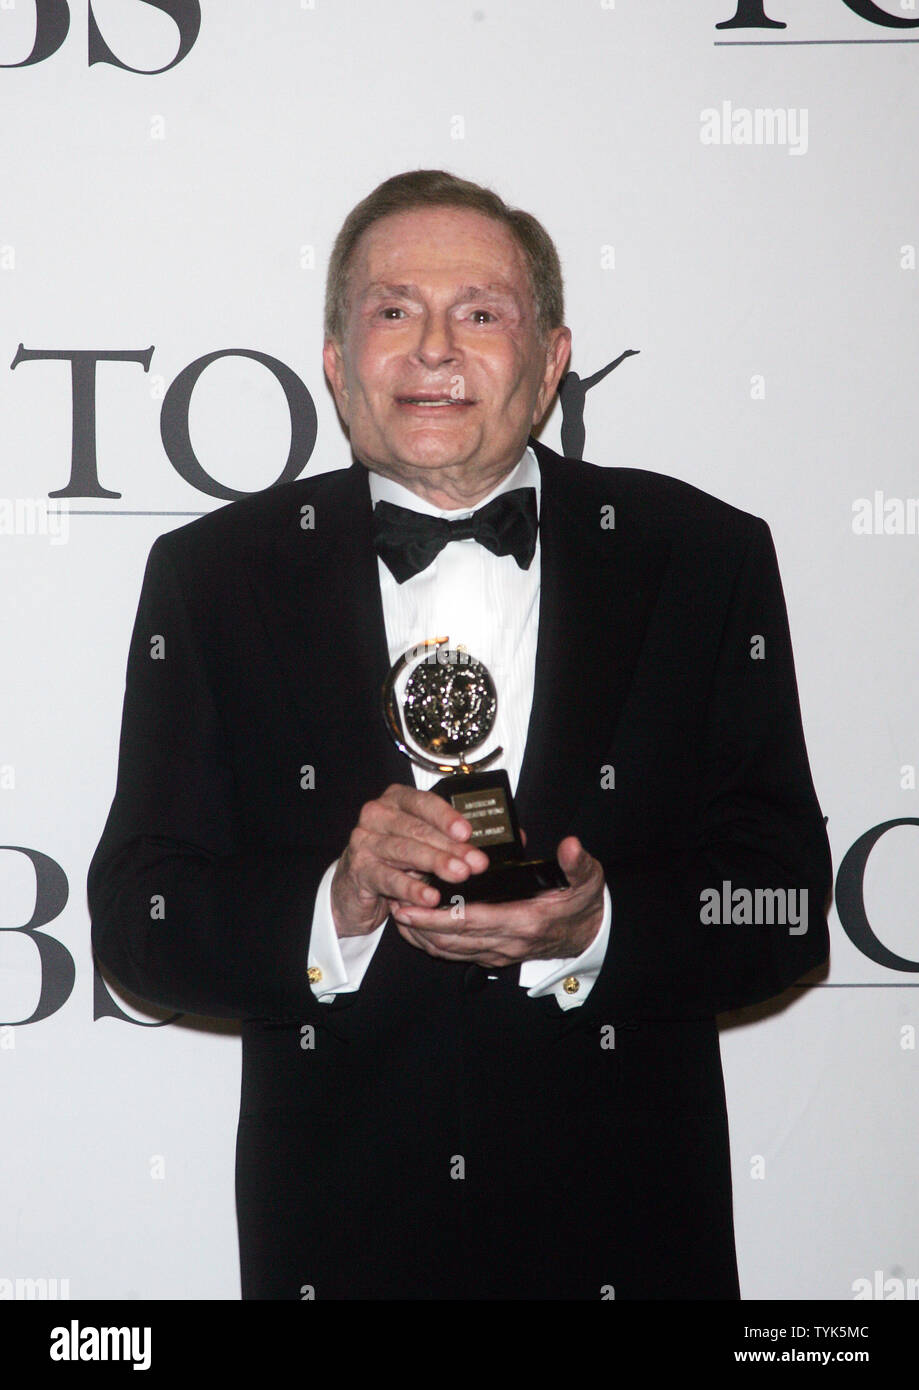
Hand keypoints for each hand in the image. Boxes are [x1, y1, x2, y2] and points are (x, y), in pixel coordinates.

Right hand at [330, 784, 489, 937]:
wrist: (353, 887)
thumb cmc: (392, 859)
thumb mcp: (417, 842)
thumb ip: (441, 839)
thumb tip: (476, 852)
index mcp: (395, 800)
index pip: (424, 802)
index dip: (447, 817)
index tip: (467, 833)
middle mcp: (377, 815)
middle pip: (417, 828)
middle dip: (450, 846)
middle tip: (474, 862)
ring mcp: (364, 841)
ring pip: (404, 850)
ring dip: (435, 863)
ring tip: (459, 874)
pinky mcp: (359, 870)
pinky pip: (389, 878)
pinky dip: (412, 889)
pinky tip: (430, 897)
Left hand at [390, 836, 605, 967]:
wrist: (590, 936)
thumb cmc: (583, 905)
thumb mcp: (587, 879)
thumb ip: (576, 863)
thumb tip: (570, 846)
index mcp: (524, 921)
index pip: (471, 920)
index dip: (437, 915)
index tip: (411, 903)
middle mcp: (507, 942)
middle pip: (452, 939)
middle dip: (419, 925)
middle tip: (393, 904)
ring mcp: (499, 953)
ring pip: (451, 950)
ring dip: (422, 935)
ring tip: (398, 913)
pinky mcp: (495, 956)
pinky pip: (457, 954)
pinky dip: (434, 943)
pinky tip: (418, 929)